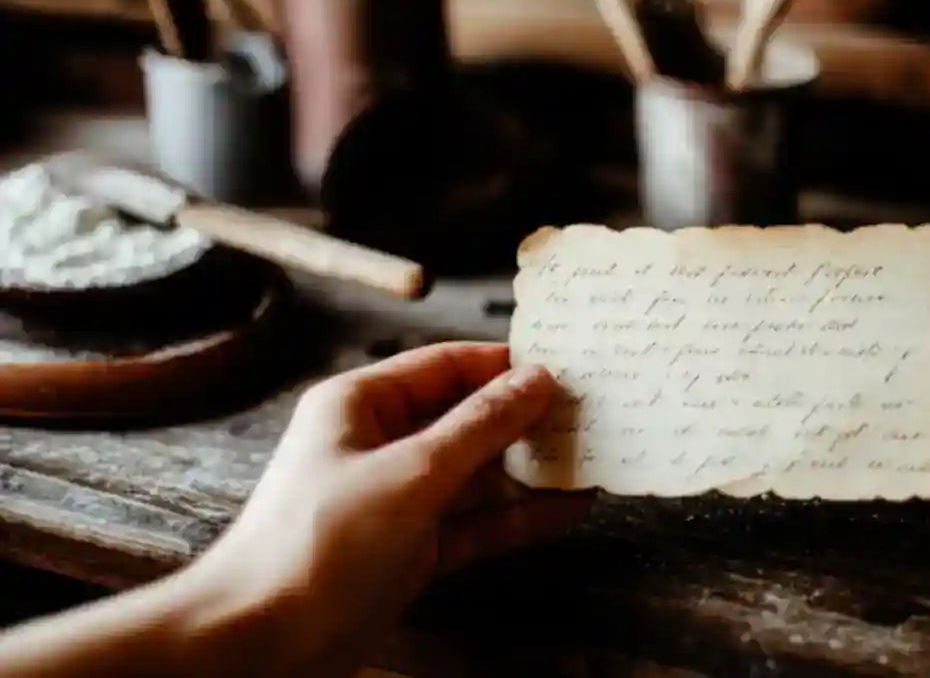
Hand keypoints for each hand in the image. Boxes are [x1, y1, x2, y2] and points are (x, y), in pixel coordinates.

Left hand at [183, 342, 588, 675]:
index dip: (504, 365)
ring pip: (477, 475)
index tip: (564, 366)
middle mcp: (380, 445)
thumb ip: (480, 426)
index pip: (445, 366)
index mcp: (361, 404)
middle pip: (466, 420)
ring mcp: (398, 499)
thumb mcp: (411, 471)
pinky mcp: (412, 548)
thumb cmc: (319, 539)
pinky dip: (518, 518)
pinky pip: (476, 523)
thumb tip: (537, 381)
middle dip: (525, 420)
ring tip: (592, 459)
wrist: (263, 639)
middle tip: (591, 415)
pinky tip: (568, 508)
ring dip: (529, 471)